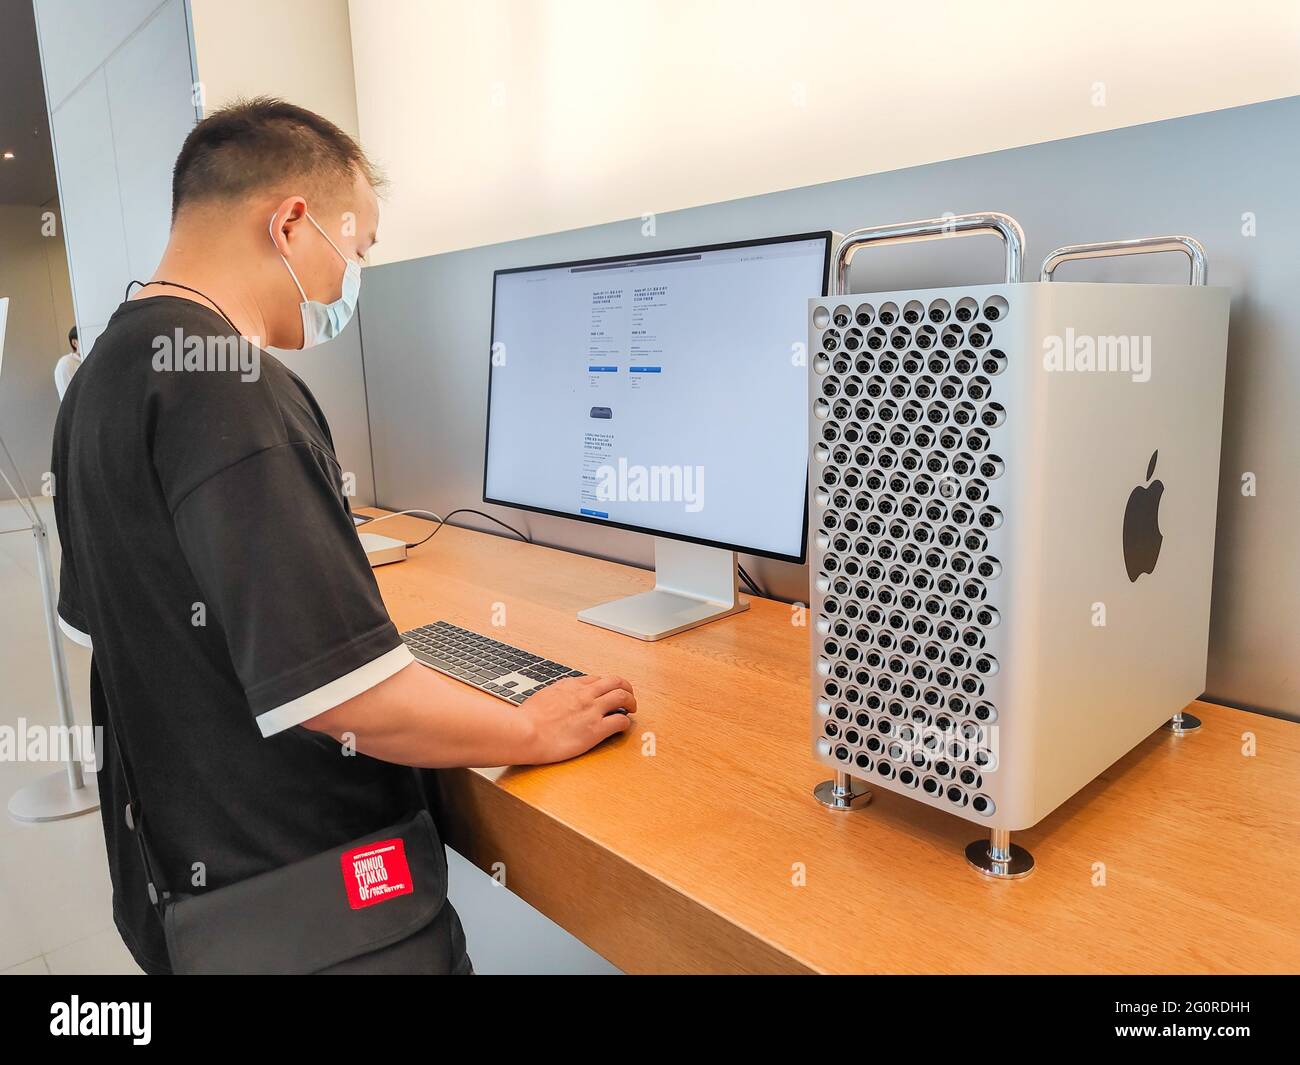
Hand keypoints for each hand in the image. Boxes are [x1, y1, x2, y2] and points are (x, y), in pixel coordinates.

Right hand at [516, 674, 636, 763]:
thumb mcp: (542, 696)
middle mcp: (584, 694)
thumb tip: (557, 699)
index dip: (606, 685)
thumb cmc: (527, 719)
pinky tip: (623, 726)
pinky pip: (620, 721)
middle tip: (629, 695)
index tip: (608, 692)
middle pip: (615, 682)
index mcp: (570, 685)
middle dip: (626, 687)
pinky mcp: (596, 729)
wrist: (524, 732)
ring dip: (631, 701)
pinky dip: (625, 722)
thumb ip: (556, 695)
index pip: (596, 679)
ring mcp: (592, 710)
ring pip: (623, 697)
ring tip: (632, 708)